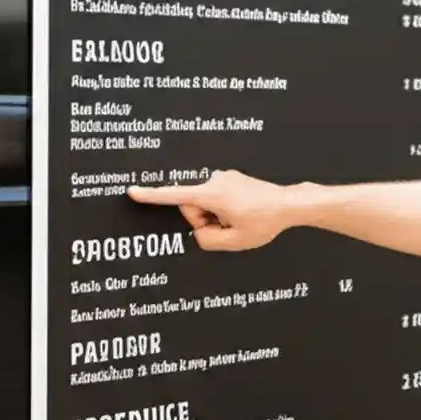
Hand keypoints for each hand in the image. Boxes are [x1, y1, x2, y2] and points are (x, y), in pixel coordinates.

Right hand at [127, 170, 295, 250]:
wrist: (288, 204)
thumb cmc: (264, 222)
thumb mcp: (234, 241)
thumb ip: (207, 241)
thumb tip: (199, 232)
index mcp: (212, 195)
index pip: (175, 196)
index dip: (151, 195)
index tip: (132, 191)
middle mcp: (215, 181)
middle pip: (192, 205)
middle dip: (203, 220)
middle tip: (227, 227)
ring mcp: (224, 177)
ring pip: (205, 202)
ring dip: (216, 215)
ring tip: (239, 220)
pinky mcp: (231, 178)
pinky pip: (217, 197)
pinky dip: (224, 208)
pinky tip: (242, 213)